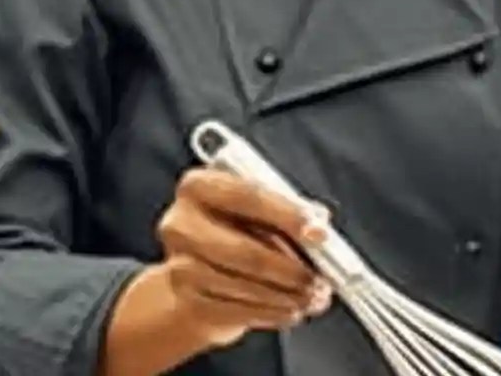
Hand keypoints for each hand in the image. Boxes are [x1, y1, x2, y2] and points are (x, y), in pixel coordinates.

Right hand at [155, 167, 333, 344]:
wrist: (195, 271)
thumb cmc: (235, 231)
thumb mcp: (259, 209)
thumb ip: (289, 209)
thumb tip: (319, 222)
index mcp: (199, 186)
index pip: (248, 196)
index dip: (287, 215)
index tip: (319, 234)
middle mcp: (180, 224)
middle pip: (244, 251)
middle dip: (289, 269)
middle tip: (320, 279)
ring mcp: (179, 266)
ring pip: (244, 285)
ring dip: (286, 296)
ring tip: (312, 297)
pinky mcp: (186, 302)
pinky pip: (237, 312)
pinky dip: (271, 313)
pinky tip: (291, 310)